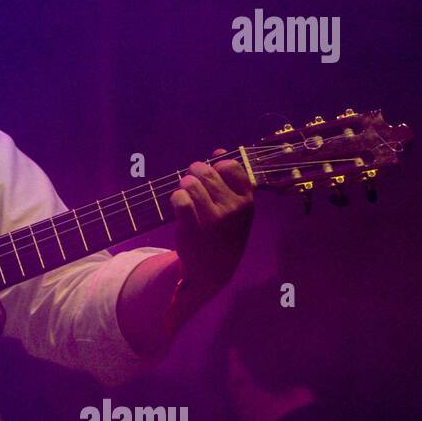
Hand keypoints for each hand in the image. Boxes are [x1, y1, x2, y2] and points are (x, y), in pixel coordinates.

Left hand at [169, 148, 254, 295]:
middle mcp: (233, 209)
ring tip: (185, 195)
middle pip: (205, 172)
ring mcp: (214, 219)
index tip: (211, 176)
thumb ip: (229, 179)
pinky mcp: (193, 228)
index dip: (216, 165)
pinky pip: (180, 198)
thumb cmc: (223, 232)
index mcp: (246, 201)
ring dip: (183, 186)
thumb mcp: (235, 208)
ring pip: (190, 183)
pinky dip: (175, 198)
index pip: (230, 166)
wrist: (213, 269)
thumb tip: (219, 151)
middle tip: (191, 185)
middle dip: (194, 174)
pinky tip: (178, 205)